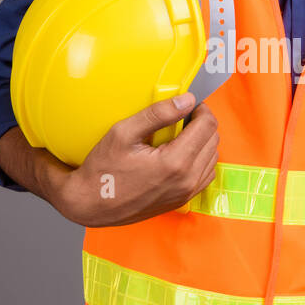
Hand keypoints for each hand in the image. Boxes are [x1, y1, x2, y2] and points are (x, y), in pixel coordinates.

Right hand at [53, 93, 218, 226]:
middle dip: (202, 123)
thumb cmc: (103, 170)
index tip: (189, 103)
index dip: (201, 108)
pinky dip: (199, 159)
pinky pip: (205, 175)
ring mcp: (186, 193)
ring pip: (212, 157)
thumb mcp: (124, 132)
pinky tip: (180, 152)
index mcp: (175, 162)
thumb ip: (158, 114)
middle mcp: (186, 180)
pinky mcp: (183, 200)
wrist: (91, 204)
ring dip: (202, 141)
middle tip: (182, 116)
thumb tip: (186, 100)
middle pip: (213, 140)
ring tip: (179, 134)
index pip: (207, 126)